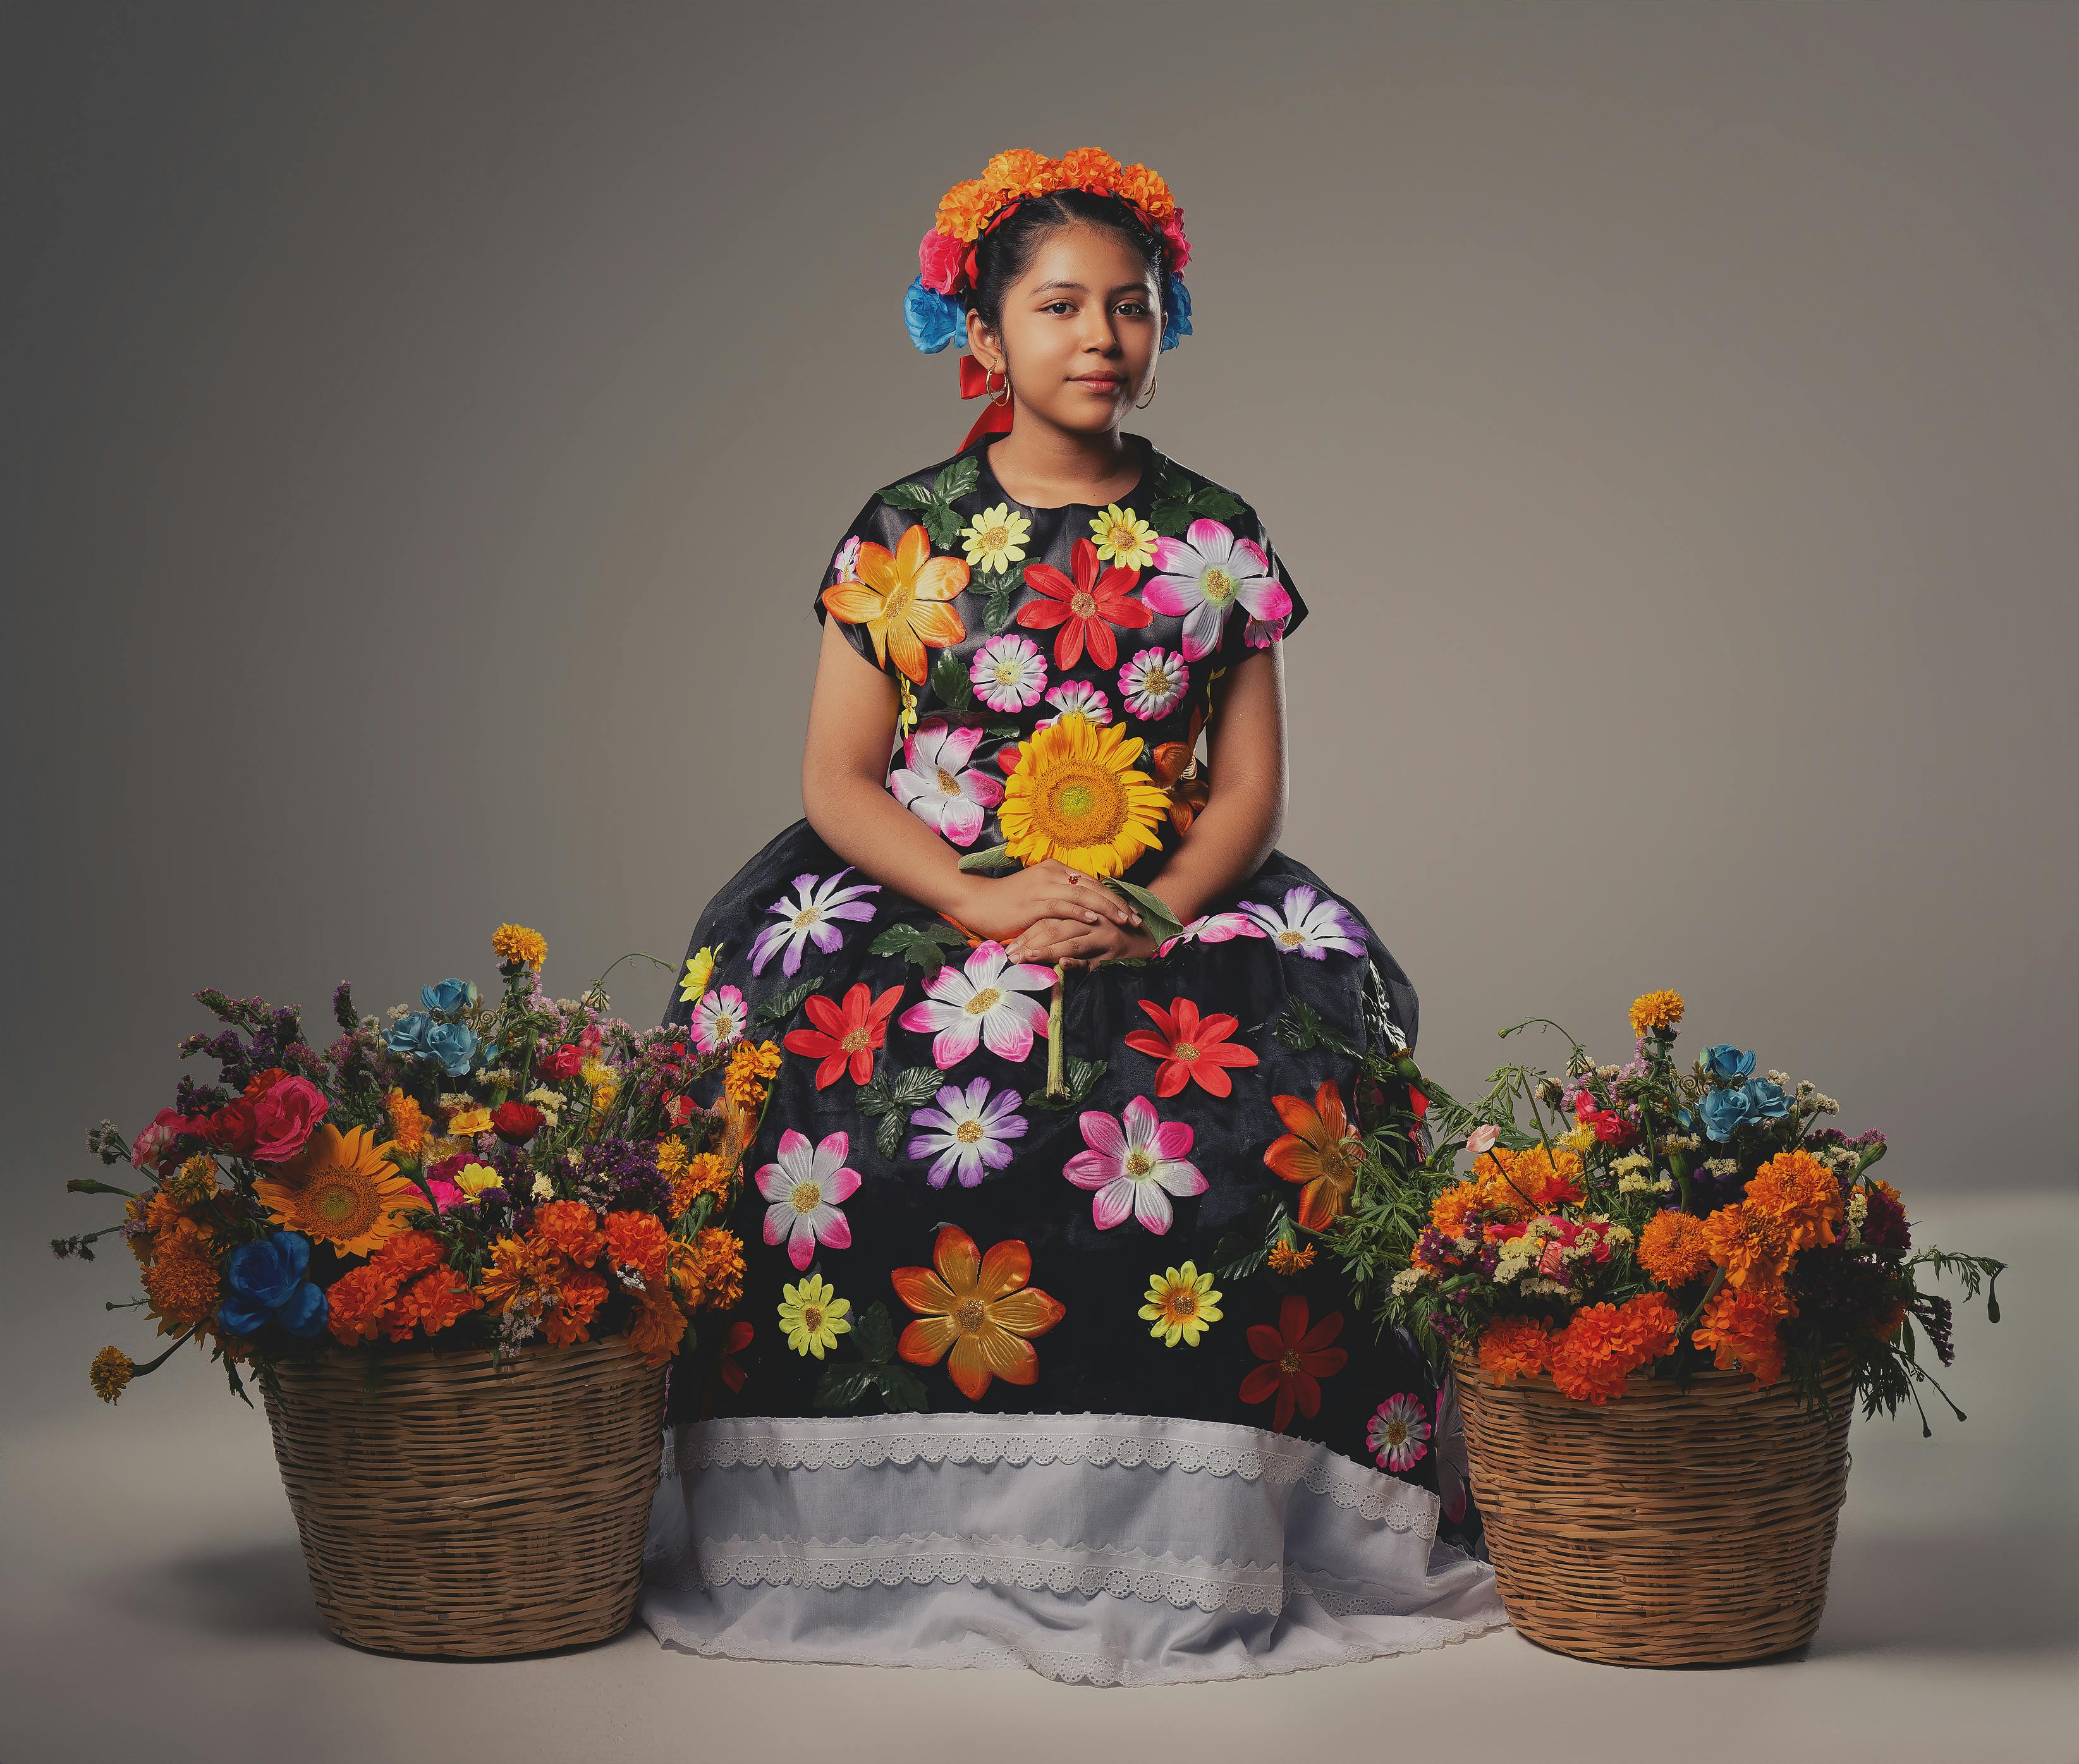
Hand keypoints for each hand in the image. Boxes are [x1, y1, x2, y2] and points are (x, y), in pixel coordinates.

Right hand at [953, 860, 1142, 946]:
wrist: (976, 901)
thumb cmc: (1006, 901)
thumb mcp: (1037, 893)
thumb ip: (1059, 896)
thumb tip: (1082, 908)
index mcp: (1055, 869)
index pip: (1092, 882)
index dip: (1114, 897)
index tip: (1131, 911)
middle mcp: (1052, 874)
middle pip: (1094, 888)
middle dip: (1118, 904)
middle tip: (1136, 919)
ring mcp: (1043, 887)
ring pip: (1084, 897)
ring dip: (1108, 910)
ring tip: (1125, 922)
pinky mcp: (1034, 902)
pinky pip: (1063, 907)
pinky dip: (1081, 914)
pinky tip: (1096, 922)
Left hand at [1005, 914, 1160, 969]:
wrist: (1145, 941)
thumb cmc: (1109, 931)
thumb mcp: (1085, 921)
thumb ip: (1063, 922)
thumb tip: (1029, 936)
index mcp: (1082, 907)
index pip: (1049, 916)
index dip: (1028, 931)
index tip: (1010, 946)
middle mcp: (1092, 918)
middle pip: (1055, 927)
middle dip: (1030, 943)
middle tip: (1011, 957)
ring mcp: (1103, 936)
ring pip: (1071, 942)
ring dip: (1046, 951)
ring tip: (1026, 960)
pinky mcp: (1111, 954)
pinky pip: (1091, 961)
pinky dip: (1077, 962)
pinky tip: (1062, 965)